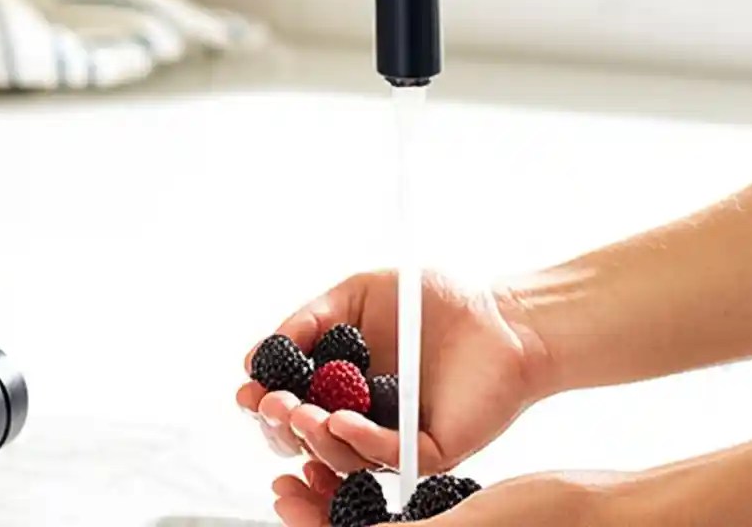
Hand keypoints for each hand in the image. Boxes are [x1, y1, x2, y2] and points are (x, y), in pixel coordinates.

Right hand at [236, 270, 548, 474]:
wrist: (502, 314)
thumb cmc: (434, 301)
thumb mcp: (357, 295)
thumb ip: (310, 321)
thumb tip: (256, 354)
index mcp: (338, 383)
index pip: (289, 405)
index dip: (263, 402)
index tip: (249, 390)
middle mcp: (360, 416)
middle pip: (305, 439)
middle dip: (280, 425)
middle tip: (272, 404)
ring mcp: (393, 437)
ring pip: (340, 454)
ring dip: (313, 436)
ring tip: (300, 411)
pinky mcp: (429, 450)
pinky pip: (389, 456)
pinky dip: (359, 441)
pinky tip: (339, 420)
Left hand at [269, 461, 628, 526]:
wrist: (588, 505)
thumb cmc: (535, 522)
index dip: (308, 519)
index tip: (283, 488)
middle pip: (345, 521)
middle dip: (314, 489)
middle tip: (290, 454)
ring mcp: (428, 525)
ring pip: (361, 495)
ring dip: (334, 461)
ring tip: (314, 428)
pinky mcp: (440, 504)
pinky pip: (388, 479)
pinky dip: (365, 453)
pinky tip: (351, 428)